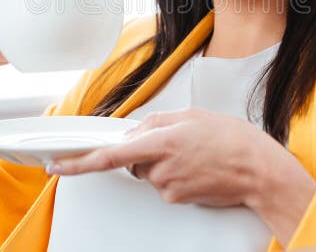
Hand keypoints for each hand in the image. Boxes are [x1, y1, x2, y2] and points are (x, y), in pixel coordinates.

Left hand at [48, 108, 315, 244]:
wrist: (258, 171)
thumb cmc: (232, 139)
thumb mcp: (192, 116)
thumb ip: (156, 122)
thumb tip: (135, 131)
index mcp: (162, 141)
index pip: (109, 155)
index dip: (79, 163)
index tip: (57, 166)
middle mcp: (161, 167)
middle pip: (132, 160)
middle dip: (143, 150)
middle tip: (174, 141)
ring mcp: (168, 186)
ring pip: (149, 173)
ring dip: (162, 162)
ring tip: (193, 153)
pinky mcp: (177, 199)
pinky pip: (164, 185)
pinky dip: (175, 174)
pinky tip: (197, 166)